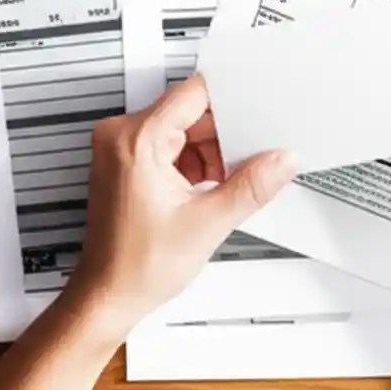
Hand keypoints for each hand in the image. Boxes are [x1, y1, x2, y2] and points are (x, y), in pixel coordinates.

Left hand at [66, 75, 295, 333]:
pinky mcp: (126, 162)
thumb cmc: (136, 266)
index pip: (195, 94)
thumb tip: (282, 160)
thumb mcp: (208, 223)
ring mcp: (121, 148)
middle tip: (252, 156)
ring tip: (226, 183)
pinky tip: (210, 187)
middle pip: (190, 112)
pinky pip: (170, 145)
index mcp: (137, 140)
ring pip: (183, 129)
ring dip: (211, 151)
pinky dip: (195, 162)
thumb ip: (252, 186)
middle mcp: (122, 136)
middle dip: (225, 135)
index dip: (232, 100)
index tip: (259, 108)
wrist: (108, 295)